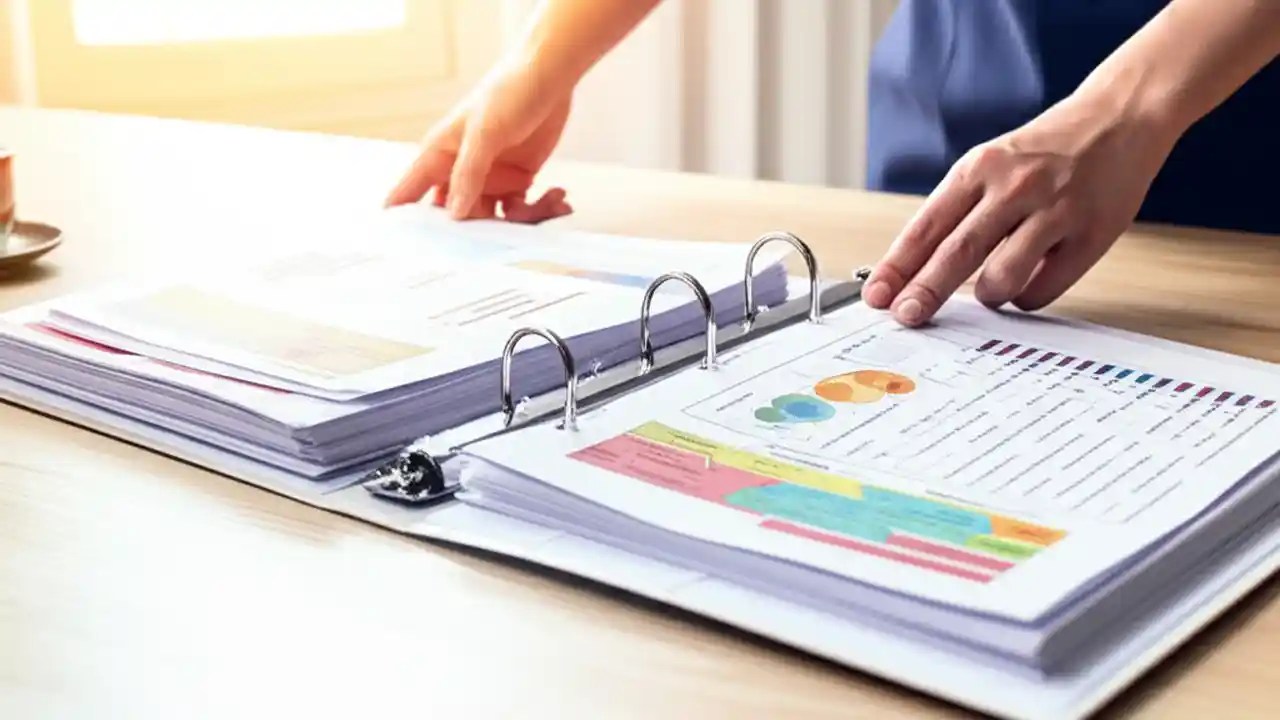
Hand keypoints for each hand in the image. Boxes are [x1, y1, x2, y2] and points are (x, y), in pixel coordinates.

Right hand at [384, 61, 573, 222]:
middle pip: (461, 216)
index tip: (407, 249)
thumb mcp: (484, 132)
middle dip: (486, 229)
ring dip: (524, 219)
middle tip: (512, 229)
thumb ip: (469, 173)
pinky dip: (541, 209)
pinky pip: (522, 209)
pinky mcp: (518, 179)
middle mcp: (462, 169)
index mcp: (440, 154)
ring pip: (496, 218)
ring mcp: (491, 176)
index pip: (411, 191)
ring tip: (552, 204)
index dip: (406, 221)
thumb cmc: (509, 90)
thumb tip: (454, 213)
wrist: (551, 75)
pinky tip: (558, 198)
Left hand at [863, 93, 1179, 325]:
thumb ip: (957, 212)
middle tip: (907, 316)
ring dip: (986, 295)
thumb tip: (911, 271)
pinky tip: (1026, 285)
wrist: (1121, 116)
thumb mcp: (990, 165)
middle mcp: (1014, 187)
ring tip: (989, 288)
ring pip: (1001, 277)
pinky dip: (1026, 297)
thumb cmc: (1046, 150)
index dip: (896, 267)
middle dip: (925, 292)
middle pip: (956, 253)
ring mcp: (1055, 211)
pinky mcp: (1091, 234)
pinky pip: (1044, 289)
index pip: (925, 227)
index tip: (876, 296)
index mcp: (979, 169)